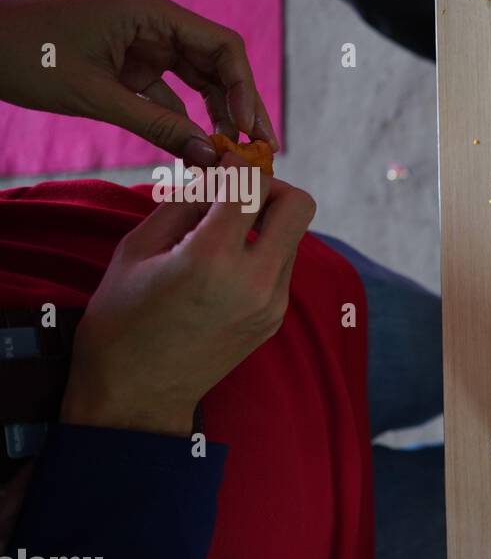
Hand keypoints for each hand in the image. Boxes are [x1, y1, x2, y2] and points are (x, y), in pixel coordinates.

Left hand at [0, 0, 276, 165]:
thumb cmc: (25, 59)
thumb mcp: (97, 98)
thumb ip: (158, 127)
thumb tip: (210, 159)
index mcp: (147, 10)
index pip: (221, 45)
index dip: (244, 89)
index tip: (250, 132)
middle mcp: (150, 19)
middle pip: (216, 61)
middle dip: (240, 105)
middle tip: (261, 149)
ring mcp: (139, 39)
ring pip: (197, 76)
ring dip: (217, 114)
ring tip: (235, 153)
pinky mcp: (125, 59)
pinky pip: (168, 88)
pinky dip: (184, 116)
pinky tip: (200, 146)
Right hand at [60, 154, 314, 436]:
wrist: (135, 395)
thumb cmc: (121, 319)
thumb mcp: (137, 248)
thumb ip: (185, 202)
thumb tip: (219, 171)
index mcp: (213, 258)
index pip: (256, 184)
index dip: (239, 165)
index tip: (220, 163)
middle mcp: (255, 281)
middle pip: (300, 206)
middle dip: (271, 188)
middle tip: (235, 193)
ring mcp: (272, 304)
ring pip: (294, 236)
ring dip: (266, 221)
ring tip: (219, 232)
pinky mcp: (275, 319)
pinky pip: (283, 266)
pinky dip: (262, 251)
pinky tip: (223, 263)